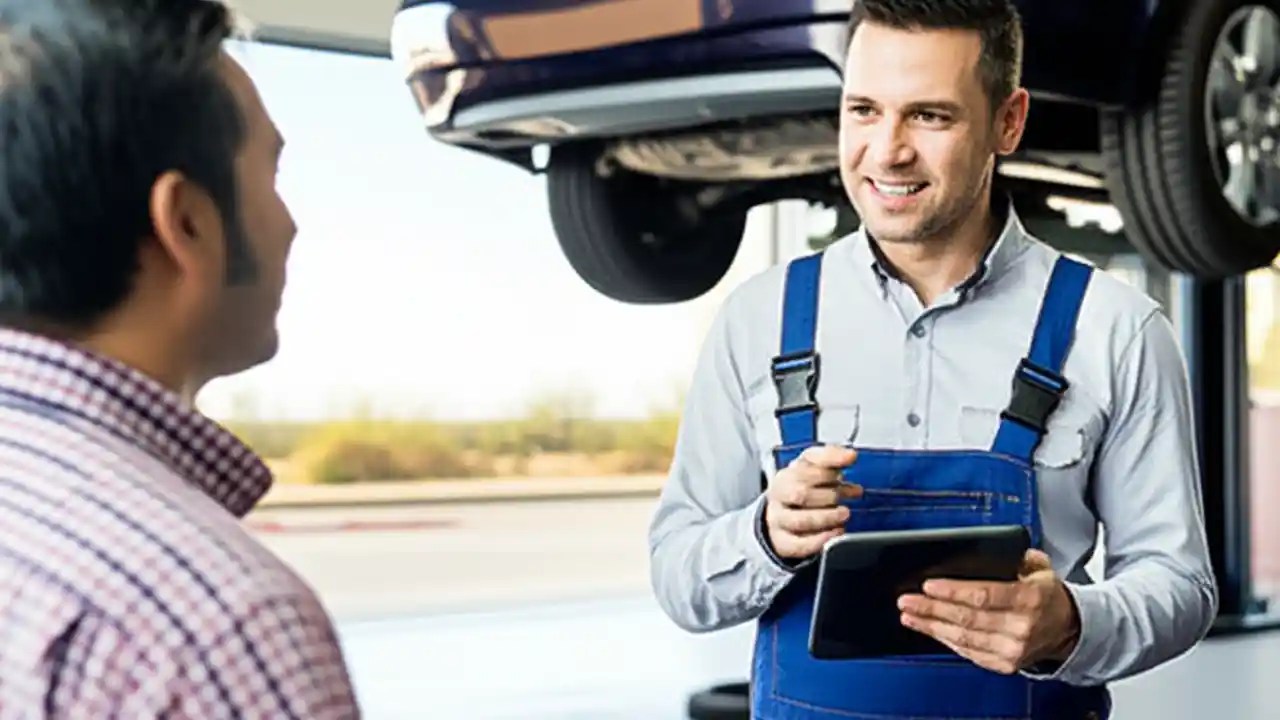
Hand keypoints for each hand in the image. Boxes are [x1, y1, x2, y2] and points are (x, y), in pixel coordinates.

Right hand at [764, 444, 860, 559]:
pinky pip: (799, 544)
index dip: (829, 470)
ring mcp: (779, 520)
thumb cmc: (802, 489)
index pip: (805, 468)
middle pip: (801, 494)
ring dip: (827, 517)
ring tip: (844, 514)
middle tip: (846, 495)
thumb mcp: (813, 468)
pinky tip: (836, 532)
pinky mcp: (783, 542)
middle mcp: (780, 496)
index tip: (845, 470)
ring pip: (800, 521)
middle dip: (829, 495)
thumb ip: (832, 458)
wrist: (781, 514)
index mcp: (787, 474)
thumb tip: (850, 454)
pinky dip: (820, 540)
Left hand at [896, 549, 1079, 674]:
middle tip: (907, 600)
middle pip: (967, 618)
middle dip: (932, 608)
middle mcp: (1021, 627)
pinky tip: (929, 629)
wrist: (1067, 629)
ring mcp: (1012, 649)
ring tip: (910, 614)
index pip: (984, 596)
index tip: (928, 586)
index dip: (953, 592)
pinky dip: (945, 640)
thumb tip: (993, 550)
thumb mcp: (1040, 568)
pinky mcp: (1003, 664)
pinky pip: (968, 652)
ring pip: (963, 637)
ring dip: (931, 626)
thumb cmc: (1047, 596)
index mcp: (1029, 599)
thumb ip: (1018, 556)